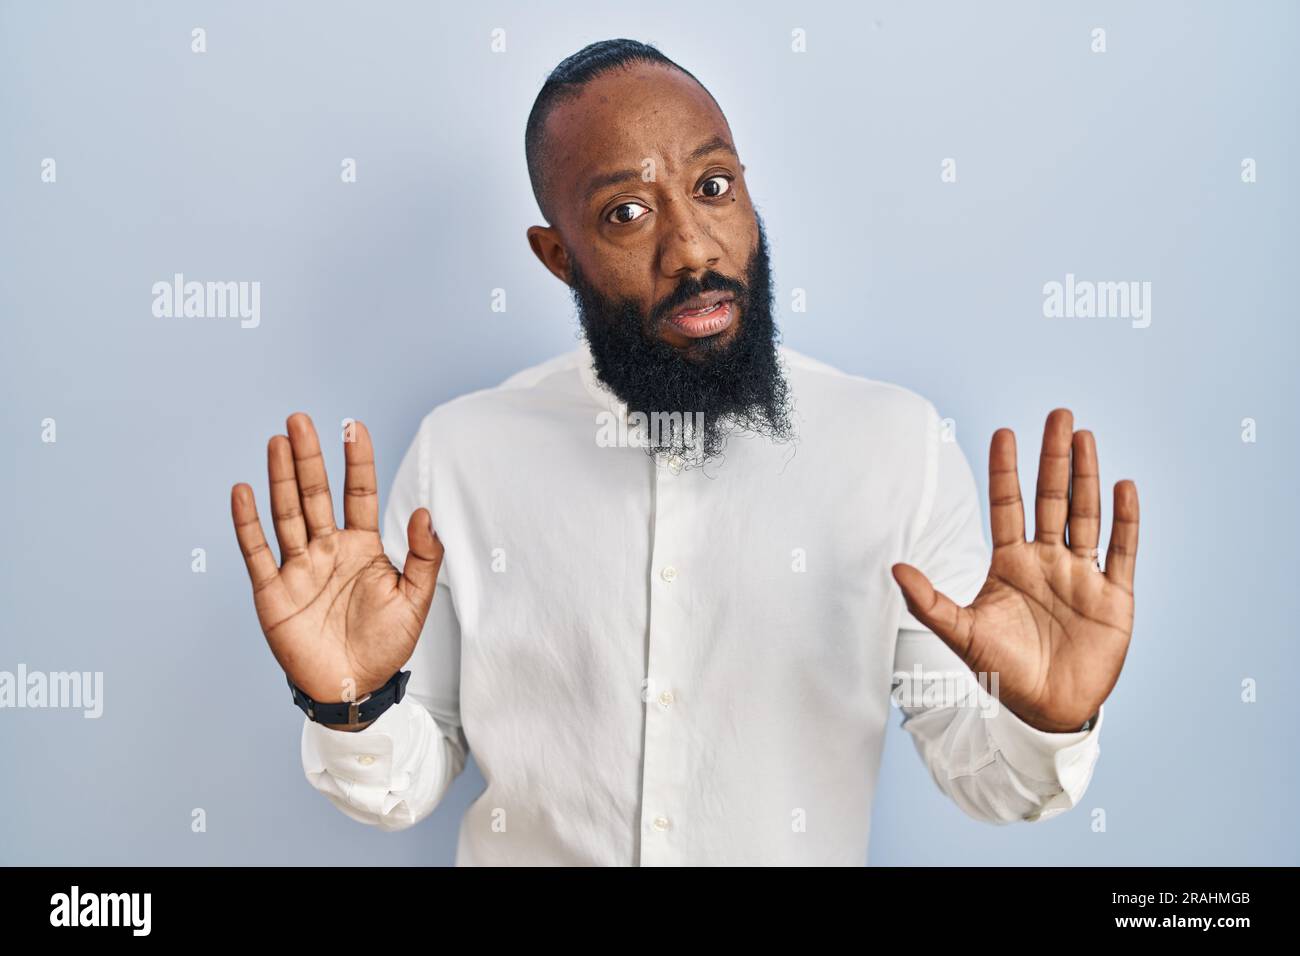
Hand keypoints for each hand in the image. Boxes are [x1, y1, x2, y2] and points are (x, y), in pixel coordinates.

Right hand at [231, 413, 443, 704]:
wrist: (354, 688)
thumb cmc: (386, 645)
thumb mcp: (416, 600)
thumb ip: (424, 557)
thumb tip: (425, 512)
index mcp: (363, 547)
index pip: (359, 493)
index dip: (356, 461)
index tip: (353, 427)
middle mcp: (328, 549)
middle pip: (316, 494)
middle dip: (309, 458)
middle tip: (299, 420)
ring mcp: (298, 567)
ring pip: (287, 514)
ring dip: (280, 479)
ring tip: (277, 442)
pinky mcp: (273, 591)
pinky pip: (257, 551)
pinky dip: (248, 522)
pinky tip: (243, 490)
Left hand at [892, 408, 1138, 732]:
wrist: (1046, 711)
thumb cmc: (1002, 672)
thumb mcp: (961, 635)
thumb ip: (930, 602)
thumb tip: (894, 568)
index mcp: (1010, 564)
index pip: (1007, 505)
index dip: (1006, 470)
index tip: (1004, 431)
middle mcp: (1047, 561)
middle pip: (1052, 498)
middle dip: (1054, 458)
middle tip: (1059, 414)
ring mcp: (1081, 575)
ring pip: (1086, 514)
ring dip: (1087, 476)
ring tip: (1086, 437)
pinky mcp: (1114, 596)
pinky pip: (1121, 550)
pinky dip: (1124, 520)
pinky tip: (1123, 487)